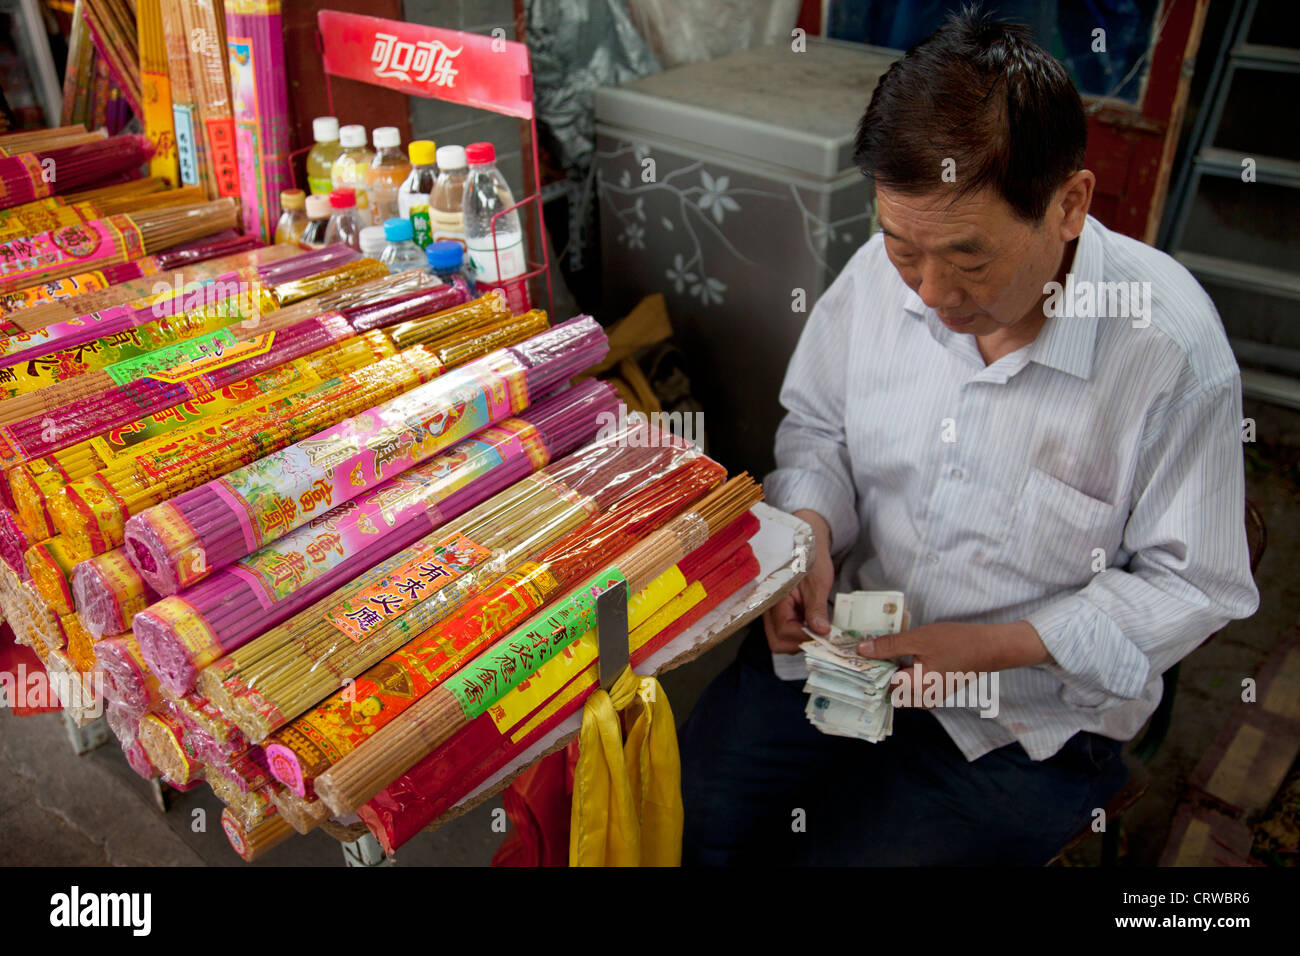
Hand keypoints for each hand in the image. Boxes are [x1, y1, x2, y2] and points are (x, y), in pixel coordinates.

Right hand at [764, 509, 834, 653]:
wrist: (803, 542)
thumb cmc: (809, 558)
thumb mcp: (817, 583)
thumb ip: (816, 608)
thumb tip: (821, 632)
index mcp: (775, 598)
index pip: (784, 631)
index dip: (805, 637)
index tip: (824, 635)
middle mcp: (768, 608)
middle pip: (777, 642)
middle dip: (799, 644)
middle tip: (819, 636)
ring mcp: (771, 611)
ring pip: (779, 639)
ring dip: (799, 639)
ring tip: (816, 627)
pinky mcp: (778, 612)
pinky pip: (784, 631)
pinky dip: (798, 632)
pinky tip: (811, 623)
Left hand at [856, 620, 1049, 706]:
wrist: (992, 647)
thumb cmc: (957, 642)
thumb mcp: (920, 640)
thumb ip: (889, 646)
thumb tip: (860, 650)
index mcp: (915, 691)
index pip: (878, 685)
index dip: (861, 671)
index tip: (843, 658)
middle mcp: (920, 700)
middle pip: (886, 687)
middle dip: (870, 669)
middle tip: (851, 650)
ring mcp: (927, 695)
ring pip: (897, 683)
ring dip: (884, 666)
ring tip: (866, 647)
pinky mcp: (933, 687)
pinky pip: (909, 680)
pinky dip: (898, 667)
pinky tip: (890, 650)